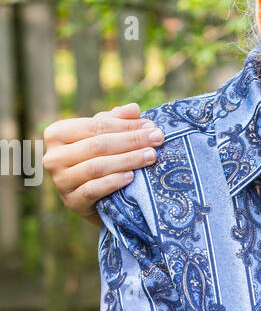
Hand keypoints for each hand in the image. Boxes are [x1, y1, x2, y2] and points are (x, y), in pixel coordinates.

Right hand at [43, 102, 163, 220]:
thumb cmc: (96, 160)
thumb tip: (134, 109)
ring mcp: (60, 181)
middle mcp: (53, 157)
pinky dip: (113, 182)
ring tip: (150, 156)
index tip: (151, 126)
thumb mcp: (103, 137)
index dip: (125, 125)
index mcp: (57, 133)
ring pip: (96, 167)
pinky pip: (93, 189)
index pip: (96, 125)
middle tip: (157, 139)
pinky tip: (131, 176)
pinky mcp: (71, 202)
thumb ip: (116, 121)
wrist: (92, 201)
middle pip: (98, 145)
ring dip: (127, 160)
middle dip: (131, 141)